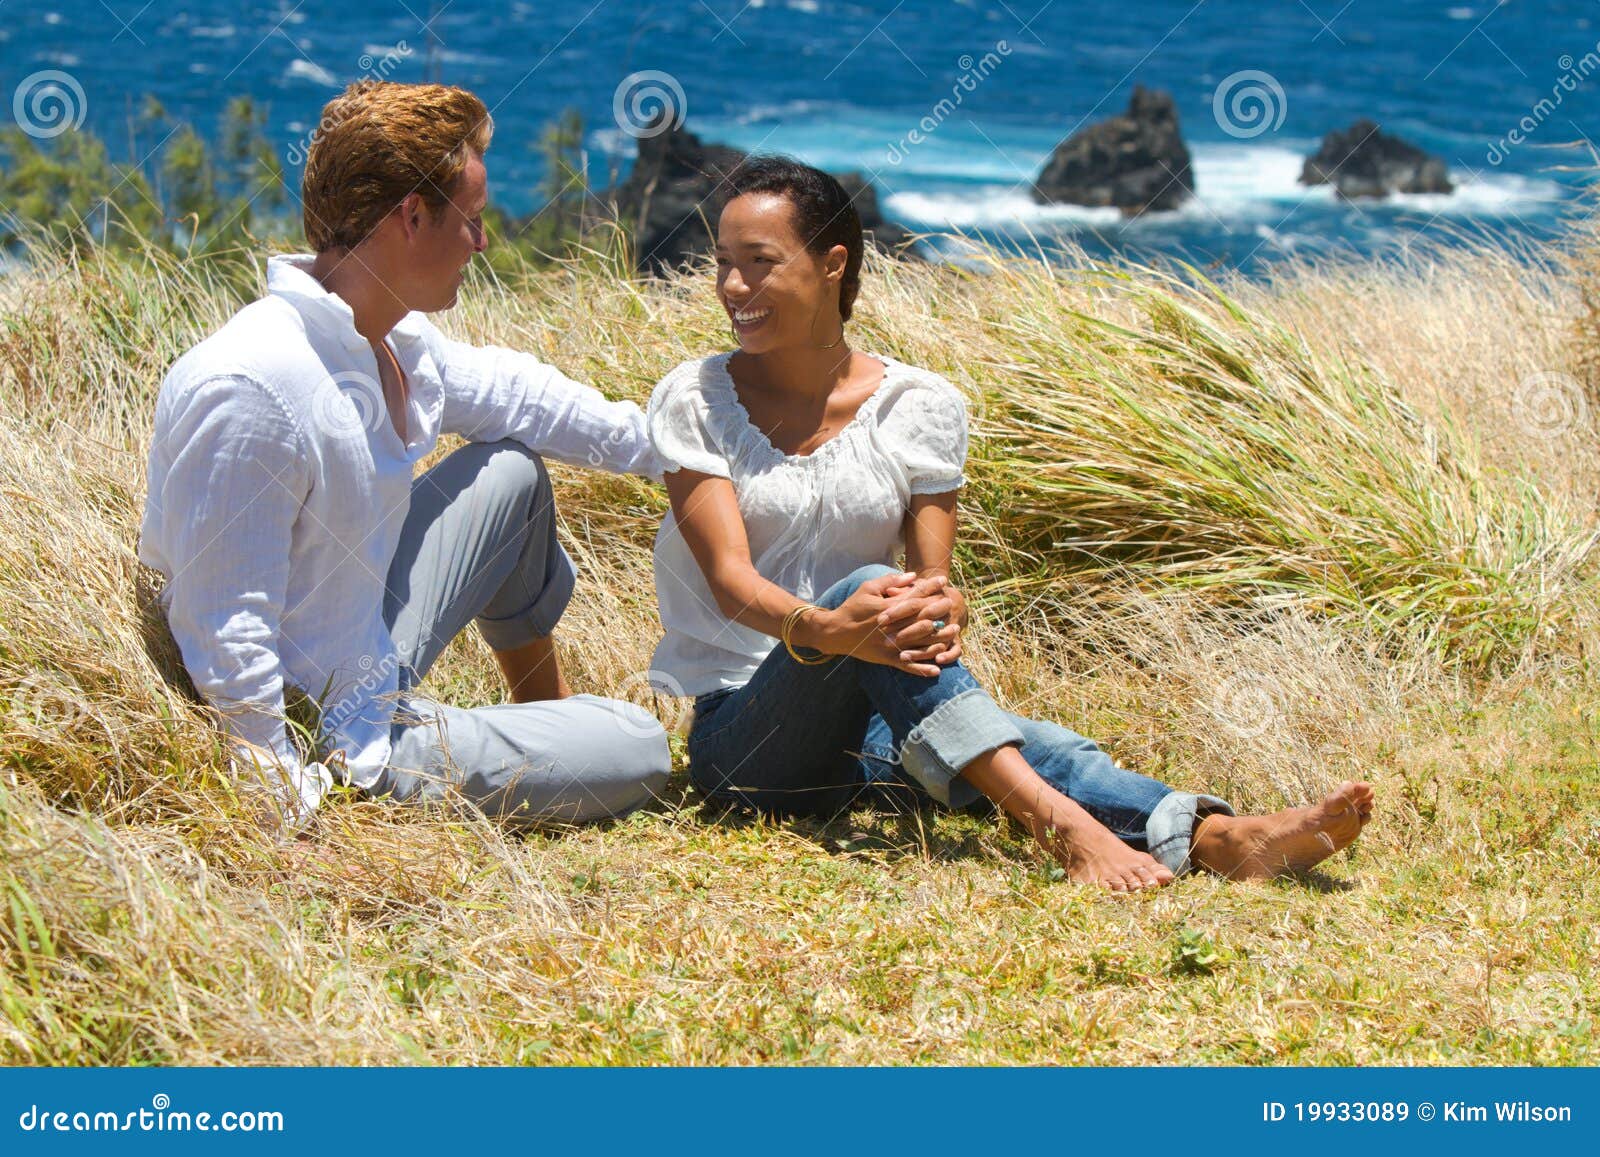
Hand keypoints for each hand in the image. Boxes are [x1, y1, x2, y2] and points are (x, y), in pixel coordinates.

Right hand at [804, 572, 951, 675]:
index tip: (943, 582)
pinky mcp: (887, 658)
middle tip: (952, 604)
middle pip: (922, 619)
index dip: (931, 588)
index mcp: (887, 609)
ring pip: (921, 643)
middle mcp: (892, 628)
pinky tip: (938, 669)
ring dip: (940, 638)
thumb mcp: (867, 588)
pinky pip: (908, 666)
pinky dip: (923, 669)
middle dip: (939, 610)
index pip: (915, 596)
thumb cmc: (852, 607)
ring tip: (954, 631)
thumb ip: (890, 582)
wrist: (835, 633)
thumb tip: (912, 576)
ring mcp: (890, 645)